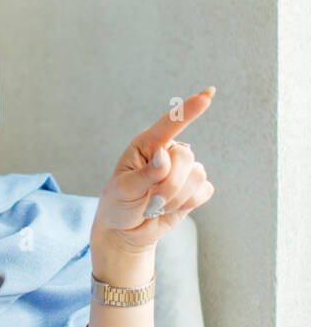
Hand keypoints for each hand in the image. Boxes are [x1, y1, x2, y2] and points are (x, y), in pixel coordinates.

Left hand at [90, 87, 216, 258]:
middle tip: (149, 198)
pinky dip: (186, 204)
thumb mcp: (124, 190)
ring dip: (174, 197)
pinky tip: (169, 208)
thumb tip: (164, 156)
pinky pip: (204, 192)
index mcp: (147, 145)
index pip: (170, 124)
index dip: (189, 110)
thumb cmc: (118, 205)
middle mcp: (168, 153)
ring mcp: (183, 170)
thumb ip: (146, 174)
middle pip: (185, 157)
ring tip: (155, 204)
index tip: (208, 95)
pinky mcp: (194, 189)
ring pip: (196, 176)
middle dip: (168, 183)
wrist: (126, 231)